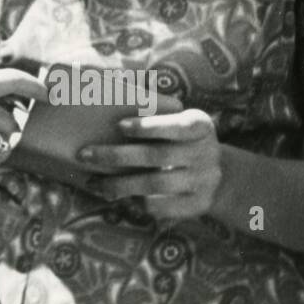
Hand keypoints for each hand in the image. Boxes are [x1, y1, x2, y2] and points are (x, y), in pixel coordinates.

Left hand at [79, 109, 222, 221]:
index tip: (118, 125)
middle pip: (157, 156)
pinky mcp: (198, 205)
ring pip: (155, 184)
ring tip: (93, 182)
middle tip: (85, 154)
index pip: (175, 126)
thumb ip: (153, 114)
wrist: (217, 174)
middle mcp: (206, 153)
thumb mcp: (178, 120)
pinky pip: (161, 206)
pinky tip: (116, 196)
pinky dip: (135, 202)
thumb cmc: (181, 139)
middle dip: (117, 156)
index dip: (148, 127)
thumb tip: (103, 96)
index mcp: (200, 126)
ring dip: (120, 184)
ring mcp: (204, 181)